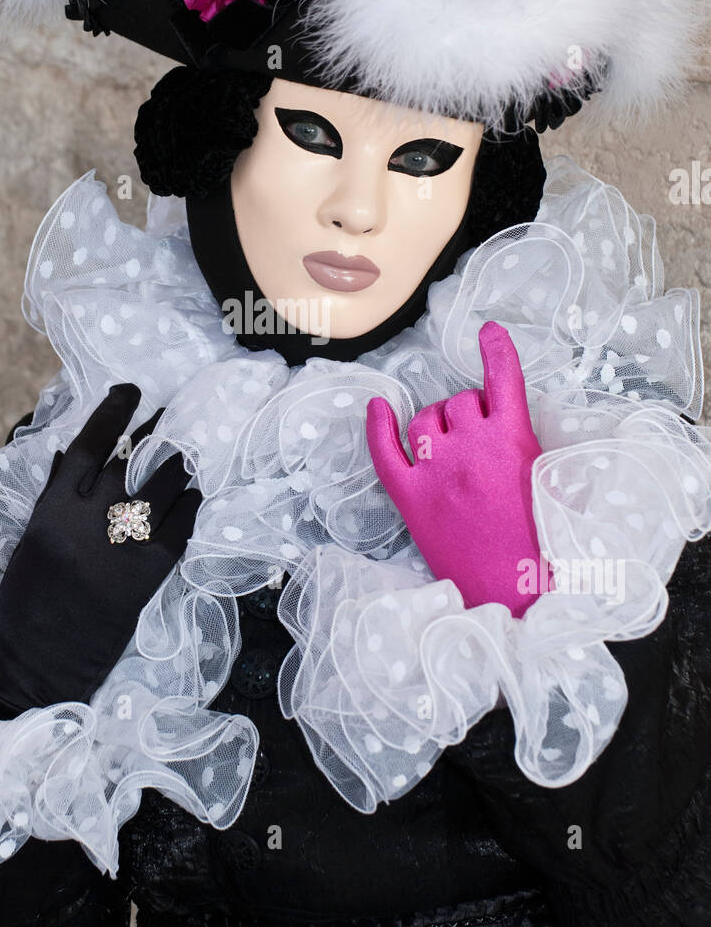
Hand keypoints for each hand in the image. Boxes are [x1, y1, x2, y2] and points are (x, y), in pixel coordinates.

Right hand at [0, 382, 201, 714]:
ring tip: (189, 455)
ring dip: (180, 466)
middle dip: (157, 433)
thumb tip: (64, 452)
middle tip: (174, 417)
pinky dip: (191, 506)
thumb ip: (52, 496)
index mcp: (52, 510)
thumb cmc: (27, 602)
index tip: (132, 390)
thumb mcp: (32, 540)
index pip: (89, 444)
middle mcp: (89, 521)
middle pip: (133, 460)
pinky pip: (182, 527)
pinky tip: (195, 497)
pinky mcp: (149, 575)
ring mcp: (122, 547)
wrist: (39, 664)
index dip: (114, 412)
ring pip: (164, 488)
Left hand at [366, 322, 546, 616]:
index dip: (496, 349)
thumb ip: (523, 444)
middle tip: (480, 444)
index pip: (502, 377)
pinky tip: (378, 408)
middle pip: (458, 402)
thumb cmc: (541, 543)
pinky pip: (384, 450)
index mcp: (513, 440)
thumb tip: (499, 423)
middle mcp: (471, 447)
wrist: (515, 594)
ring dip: (436, 424)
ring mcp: (436, 472)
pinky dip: (378, 426)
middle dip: (467, 412)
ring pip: (424, 421)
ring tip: (449, 449)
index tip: (489, 331)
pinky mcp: (410, 498)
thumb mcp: (548, 480)